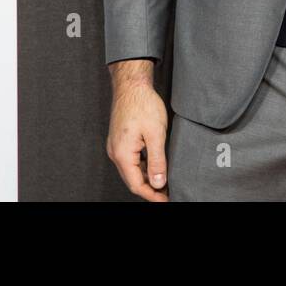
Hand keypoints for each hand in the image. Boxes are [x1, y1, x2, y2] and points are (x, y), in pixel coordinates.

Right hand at [106, 65, 169, 201]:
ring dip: (147, 179)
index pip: (137, 185)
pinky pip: (132, 161)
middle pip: (133, 180)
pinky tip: (155, 167)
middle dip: (151, 189)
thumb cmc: (143, 104)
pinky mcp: (121, 140)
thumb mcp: (156, 134)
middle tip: (169, 194)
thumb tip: (159, 183)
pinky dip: (143, 167)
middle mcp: (116, 153)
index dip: (153, 195)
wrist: (132, 85)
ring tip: (165, 183)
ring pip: (132, 171)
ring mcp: (117, 146)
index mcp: (122, 154)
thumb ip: (157, 161)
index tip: (167, 200)